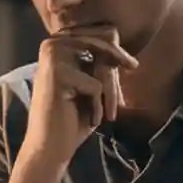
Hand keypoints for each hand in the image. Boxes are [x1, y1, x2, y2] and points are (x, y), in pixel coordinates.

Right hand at [22, 25, 137, 165]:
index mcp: (58, 44)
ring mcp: (52, 57)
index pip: (100, 34)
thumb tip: (117, 36)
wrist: (50, 148)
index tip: (131, 66)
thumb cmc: (73, 118)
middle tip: (131, 72)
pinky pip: (96, 85)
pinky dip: (99, 106)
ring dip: (111, 91)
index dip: (118, 51)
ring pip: (102, 62)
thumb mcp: (93, 83)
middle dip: (118, 63)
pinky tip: (92, 120)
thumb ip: (102, 61)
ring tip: (109, 113)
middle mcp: (52, 45)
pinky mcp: (56, 74)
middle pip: (104, 42)